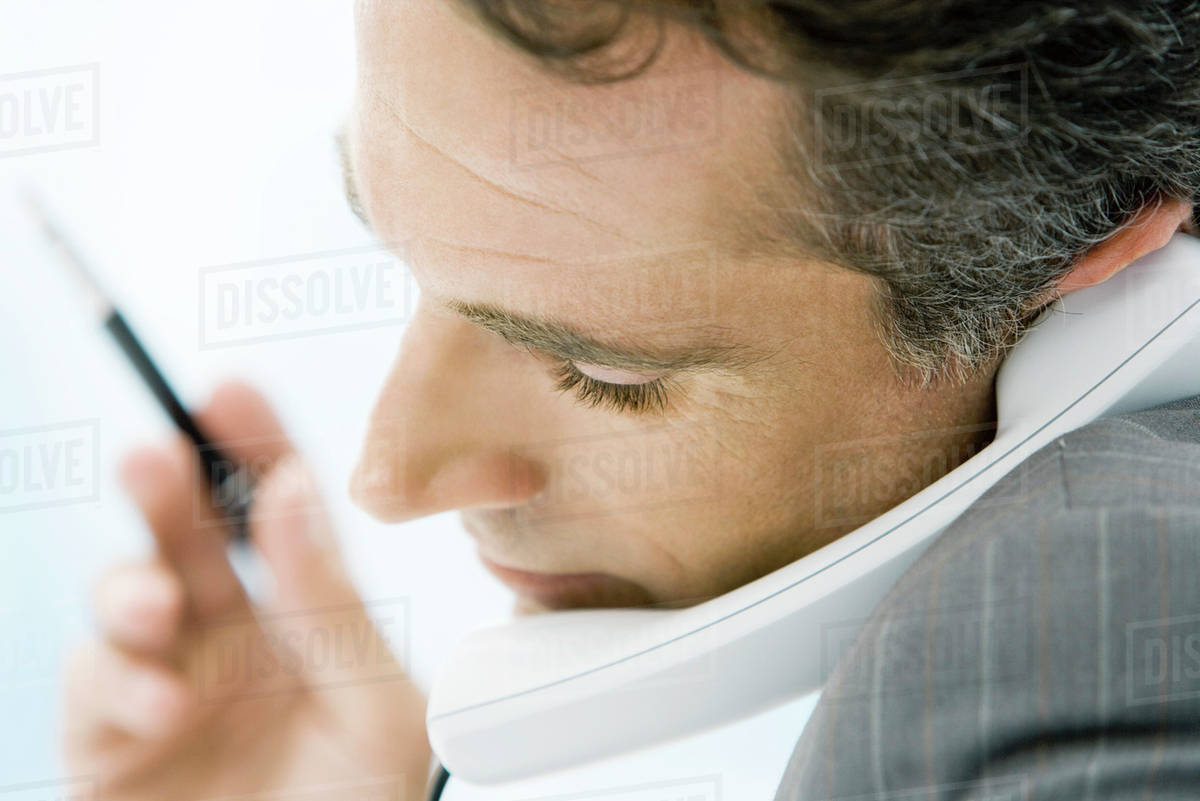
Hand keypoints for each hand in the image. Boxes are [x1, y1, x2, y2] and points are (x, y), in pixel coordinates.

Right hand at [61, 382, 431, 800]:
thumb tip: (291, 489)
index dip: (253, 445)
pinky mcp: (112, 740)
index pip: (276, 509)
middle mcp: (233, 635)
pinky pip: (92, 685)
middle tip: (154, 453)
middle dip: (166, 487)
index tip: (230, 389)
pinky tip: (164, 704)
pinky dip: (118, 685)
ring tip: (160, 609)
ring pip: (124, 595)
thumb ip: (330, 604)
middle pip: (188, 534)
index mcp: (306, 613)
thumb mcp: (373, 706)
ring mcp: (170, 681)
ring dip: (130, 586)